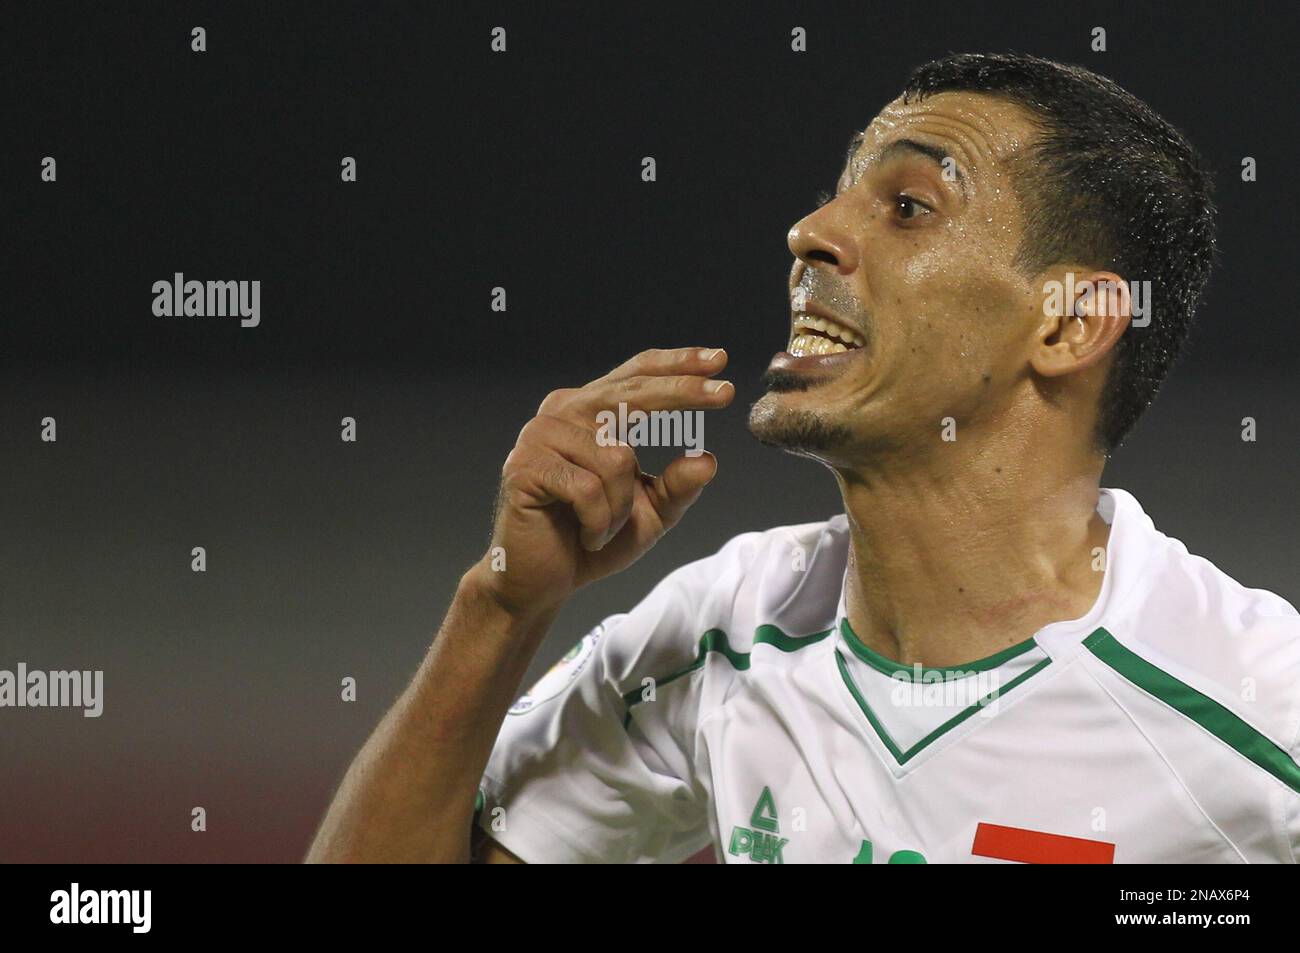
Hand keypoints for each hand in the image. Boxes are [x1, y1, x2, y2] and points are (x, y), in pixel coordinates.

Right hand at [468, 347, 733, 617]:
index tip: (719, 360)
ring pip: (617, 459)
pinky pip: (589, 489)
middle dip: (681, 393)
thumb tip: (707, 459)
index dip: (677, 365)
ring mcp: (540, 437)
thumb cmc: (591, 540)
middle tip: (726, 393)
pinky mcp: (525, 468)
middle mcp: (562, 413)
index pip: (635, 376)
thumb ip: (678, 486)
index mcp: (588, 412)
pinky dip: (599, 522)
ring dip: (621, 507)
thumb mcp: (650, 513)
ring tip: (602, 529)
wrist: (541, 581)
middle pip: (631, 394)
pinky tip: (585, 537)